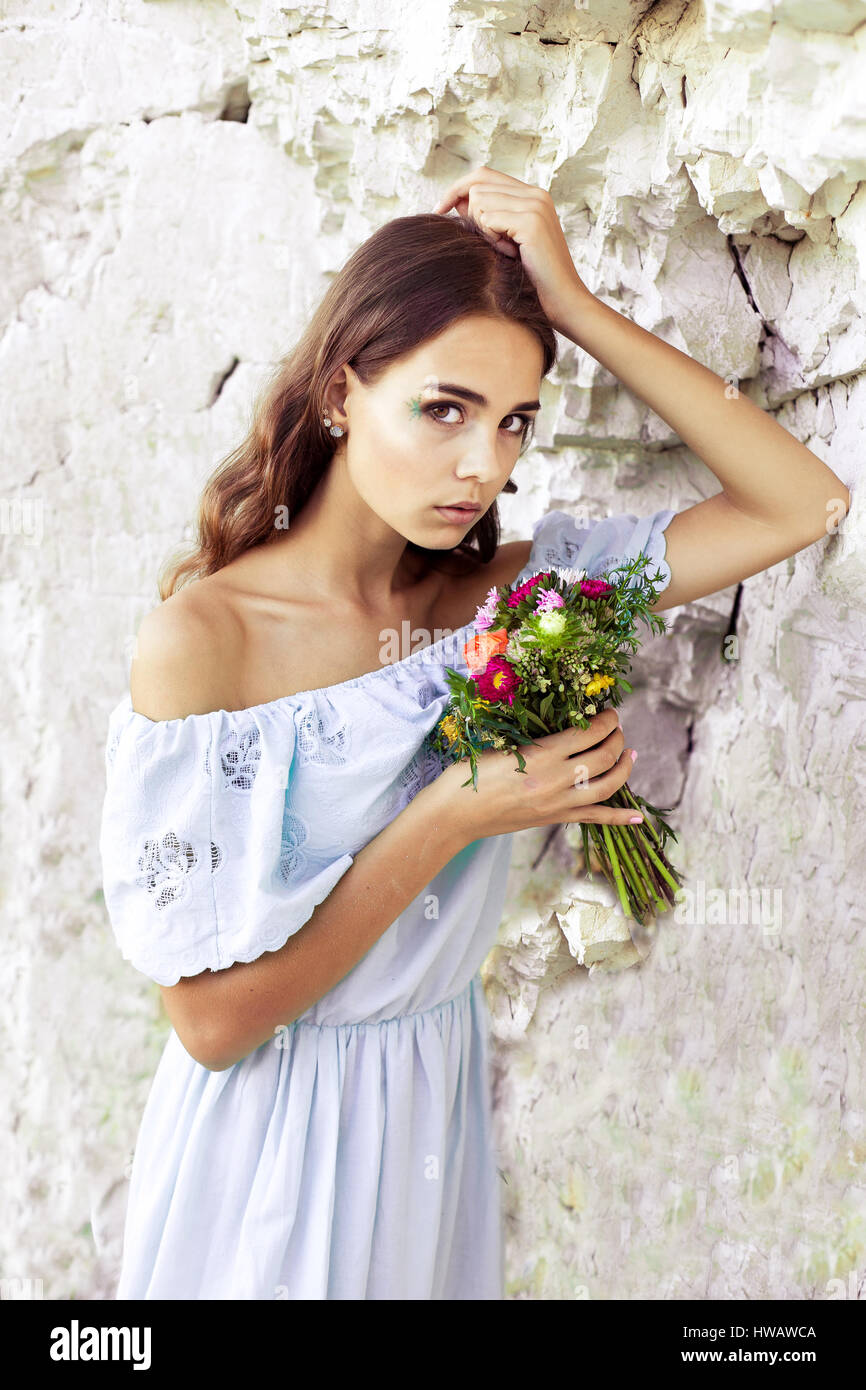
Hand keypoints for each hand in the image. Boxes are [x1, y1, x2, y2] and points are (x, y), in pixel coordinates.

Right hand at [423, 707, 637, 848]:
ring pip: (607, 786)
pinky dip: (619, 818)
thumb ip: (535, 738)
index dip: (605, 720)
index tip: (609, 711)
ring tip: (631, 753)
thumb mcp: (502, 744)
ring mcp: (558, 804)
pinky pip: (595, 819)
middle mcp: (556, 781)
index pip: (587, 733)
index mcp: (541, 755)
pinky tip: (639, 817)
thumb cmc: (469, 773)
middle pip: (603, 757)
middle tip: (617, 728)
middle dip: (617, 738)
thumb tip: (564, 726)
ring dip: (625, 768)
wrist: (454, 814)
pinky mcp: (554, 820)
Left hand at [431, 165, 591, 334]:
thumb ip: (486, 217)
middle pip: (477, 185)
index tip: (441, 208)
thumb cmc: (532, 278)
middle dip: (472, 216)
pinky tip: (510, 253)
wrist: (562, 300)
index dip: (458, 188)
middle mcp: (536, 193)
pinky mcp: (531, 220)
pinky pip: (488, 218)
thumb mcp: (506, 242)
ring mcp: (535, 204)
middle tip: (491, 244)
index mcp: (532, 195)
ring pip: (479, 200)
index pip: (484, 175)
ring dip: (483, 230)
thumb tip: (455, 200)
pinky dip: (491, 238)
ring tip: (505, 250)